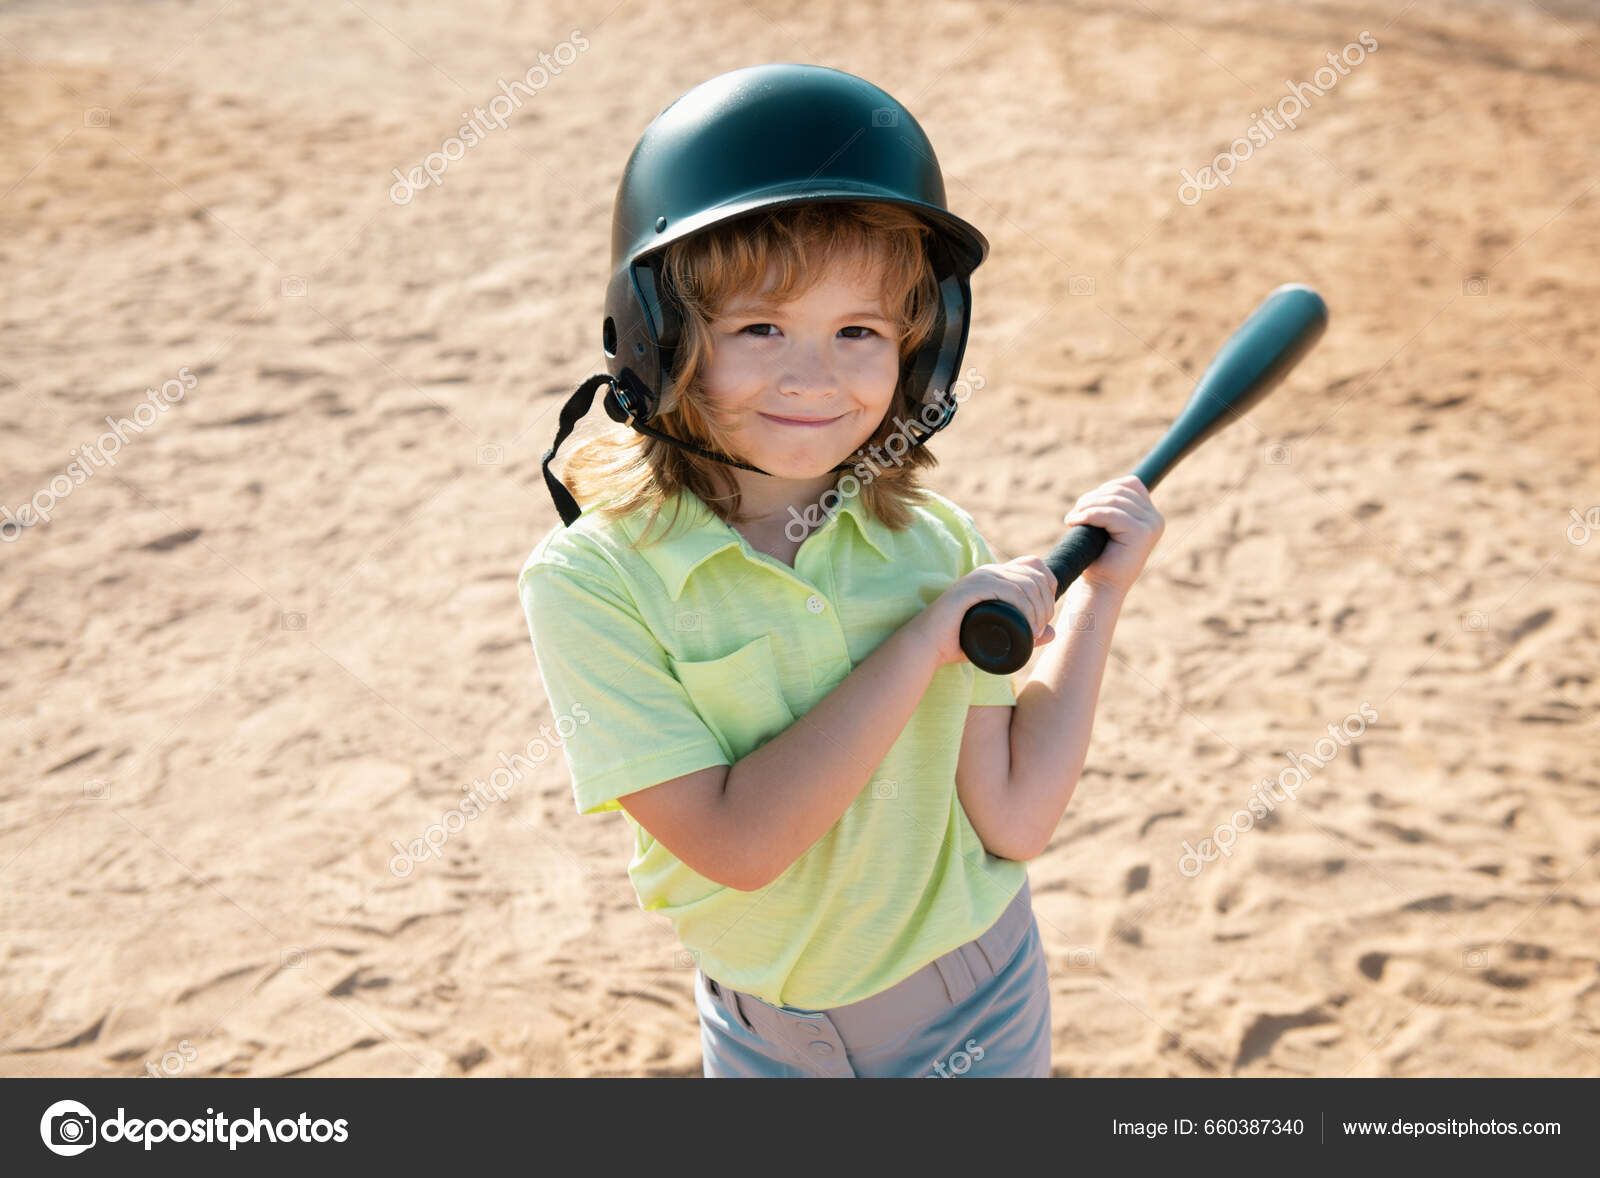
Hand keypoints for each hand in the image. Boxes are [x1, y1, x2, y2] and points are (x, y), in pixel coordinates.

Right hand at [914, 555, 1059, 668]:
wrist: (927, 646)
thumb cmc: (959, 642)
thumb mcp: (999, 635)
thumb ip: (1026, 634)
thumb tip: (1053, 633)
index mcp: (995, 574)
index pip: (1036, 566)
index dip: (1049, 588)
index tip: (1044, 616)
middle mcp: (990, 570)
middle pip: (1036, 575)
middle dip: (1046, 604)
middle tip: (1039, 630)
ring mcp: (980, 577)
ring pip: (1027, 584)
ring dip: (1039, 610)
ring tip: (1034, 632)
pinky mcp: (973, 587)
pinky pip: (1011, 591)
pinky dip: (1026, 610)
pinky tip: (1028, 626)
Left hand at [1061, 475, 1164, 592]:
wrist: (1100, 586)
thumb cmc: (1100, 557)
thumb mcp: (1107, 525)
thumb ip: (1112, 505)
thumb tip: (1106, 487)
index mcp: (1150, 515)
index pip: (1130, 484)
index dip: (1104, 490)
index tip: (1085, 506)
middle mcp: (1155, 518)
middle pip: (1120, 490)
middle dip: (1092, 498)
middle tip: (1074, 514)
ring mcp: (1152, 525)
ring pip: (1113, 500)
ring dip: (1087, 506)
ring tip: (1073, 518)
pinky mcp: (1142, 533)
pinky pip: (1110, 514)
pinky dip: (1089, 515)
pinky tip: (1074, 522)